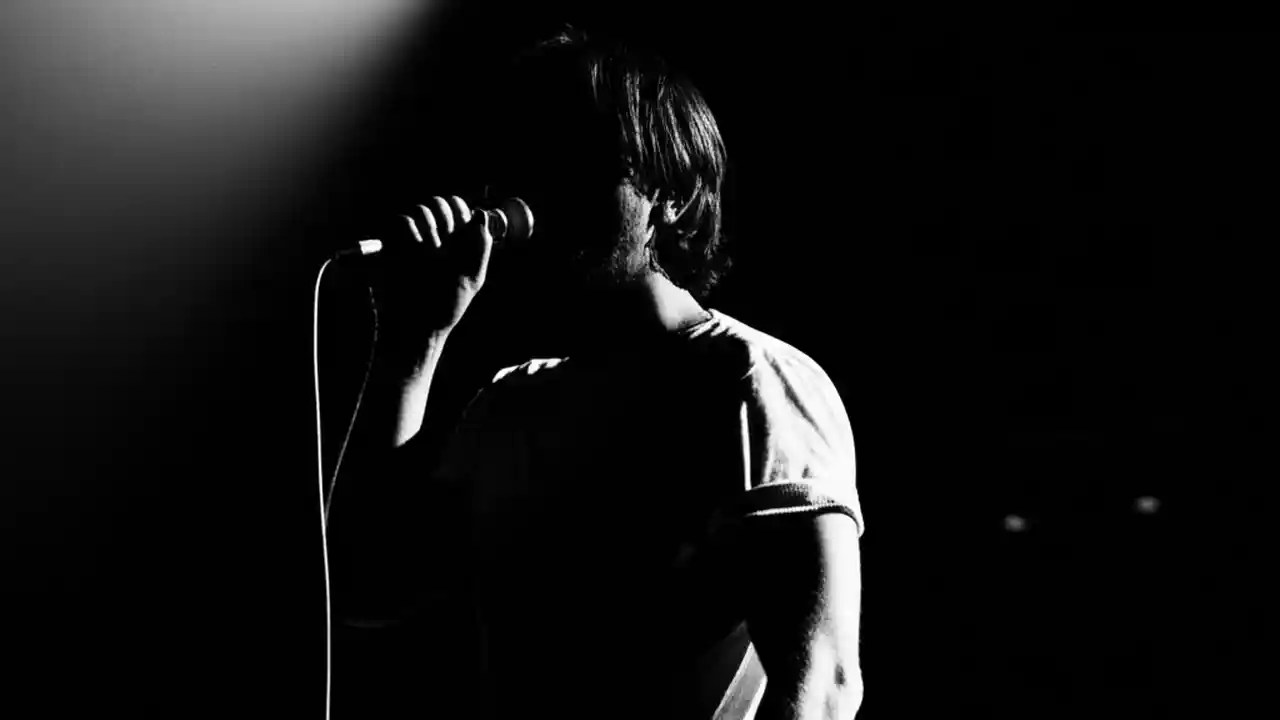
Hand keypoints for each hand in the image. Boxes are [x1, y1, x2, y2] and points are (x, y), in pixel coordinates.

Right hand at [370, 195, 493, 357]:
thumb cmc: (447, 306)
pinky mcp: (395, 247)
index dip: (461, 209)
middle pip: (439, 204)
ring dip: (428, 225)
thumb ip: (480, 246)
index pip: (459, 209)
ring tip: (431, 251)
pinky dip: (410, 229)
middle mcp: (437, 239)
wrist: (418, 326)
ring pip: (421, 210)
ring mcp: (415, 242)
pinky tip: (417, 249)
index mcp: (458, 244)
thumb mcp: (472, 278)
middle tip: (446, 236)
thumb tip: (479, 214)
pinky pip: (402, 222)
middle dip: (444, 214)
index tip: (462, 218)